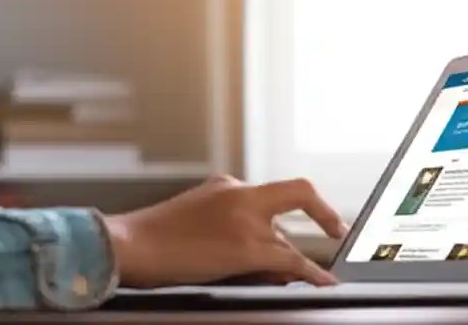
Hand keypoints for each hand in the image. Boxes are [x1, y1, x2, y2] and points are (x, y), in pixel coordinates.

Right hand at [102, 175, 348, 288]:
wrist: (132, 245)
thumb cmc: (155, 239)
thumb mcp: (198, 218)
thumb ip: (234, 227)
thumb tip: (271, 255)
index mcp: (226, 186)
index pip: (273, 193)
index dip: (304, 202)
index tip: (320, 215)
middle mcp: (239, 194)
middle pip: (293, 198)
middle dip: (316, 219)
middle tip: (334, 234)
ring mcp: (245, 219)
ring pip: (289, 239)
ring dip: (299, 261)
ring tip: (312, 276)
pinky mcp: (245, 246)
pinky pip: (291, 260)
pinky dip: (312, 272)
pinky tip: (323, 281)